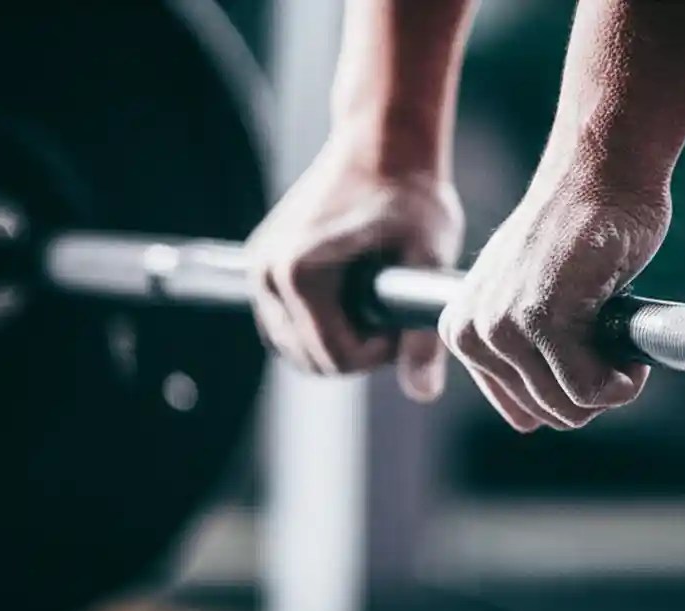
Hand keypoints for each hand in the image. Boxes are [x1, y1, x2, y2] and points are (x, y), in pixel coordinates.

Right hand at [244, 140, 462, 400]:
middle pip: (311, 360)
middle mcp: (265, 273)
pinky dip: (321, 325)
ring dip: (338, 340)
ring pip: (297, 348)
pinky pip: (288, 325)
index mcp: (297, 273)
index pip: (335, 359)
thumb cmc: (411, 195)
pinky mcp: (260, 265)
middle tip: (394, 311)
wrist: (384, 143)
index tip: (406, 320)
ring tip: (377, 302)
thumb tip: (423, 393)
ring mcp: (257, 269)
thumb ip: (423, 332)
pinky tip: (354, 296)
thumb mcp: (428, 259)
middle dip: (358, 350)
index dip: (380, 354)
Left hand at [438, 149, 669, 431]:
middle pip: (548, 414)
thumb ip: (522, 350)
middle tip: (613, 341)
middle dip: (593, 388)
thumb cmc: (581, 230)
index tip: (589, 349)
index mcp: (463, 332)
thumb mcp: (531, 296)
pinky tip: (631, 348)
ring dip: (612, 386)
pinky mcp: (542, 321)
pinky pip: (590, 390)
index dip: (571, 390)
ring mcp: (503, 329)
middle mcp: (473, 334)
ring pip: (570, 408)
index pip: (523, 411)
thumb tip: (540, 416)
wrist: (599, 173)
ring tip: (620, 337)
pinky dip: (624, 381)